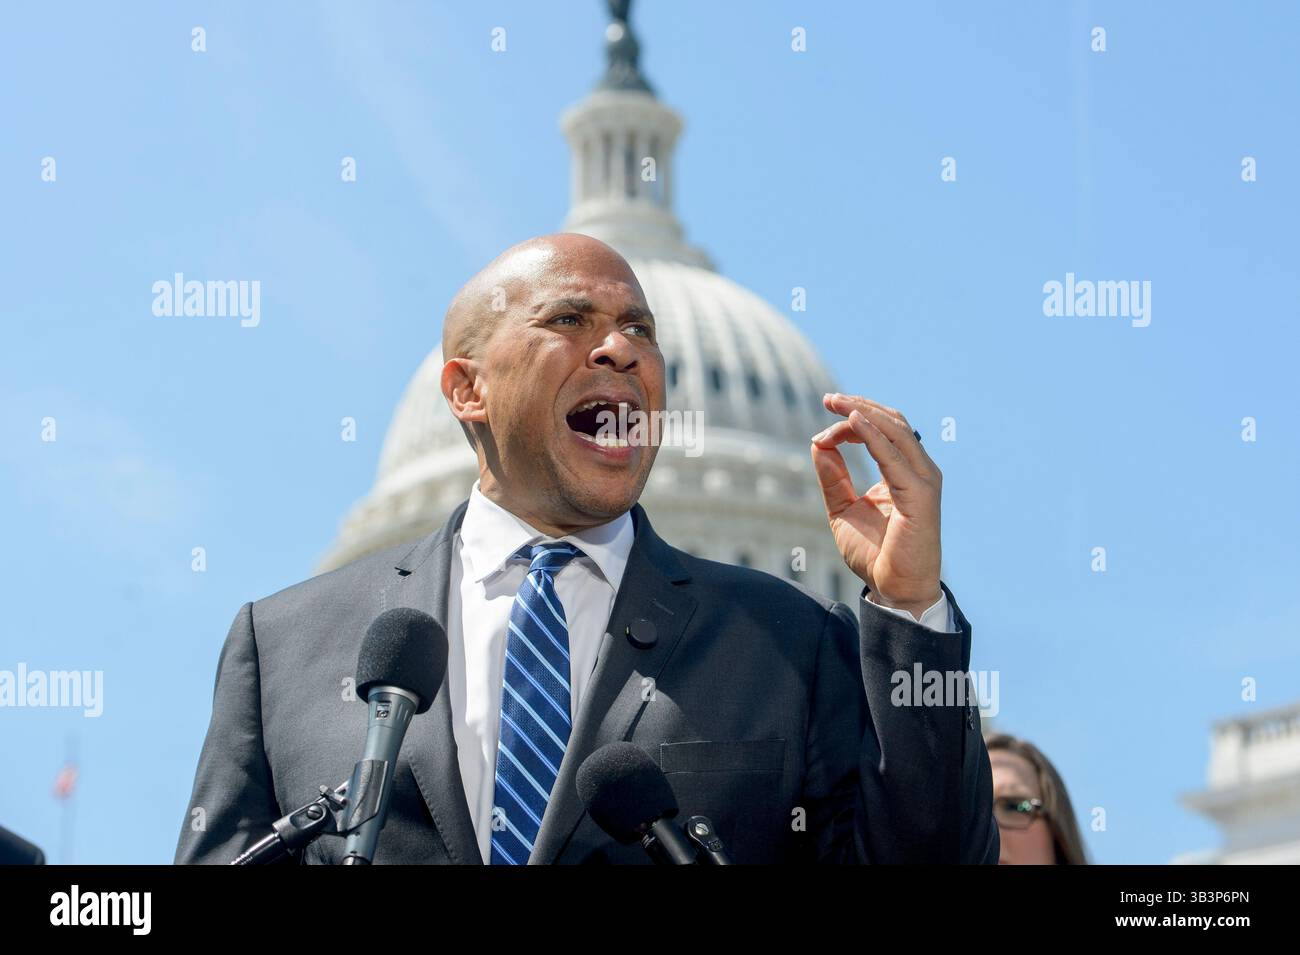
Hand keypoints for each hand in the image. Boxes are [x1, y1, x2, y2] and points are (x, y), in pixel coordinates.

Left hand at [810, 394, 942, 617]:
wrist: (894, 590)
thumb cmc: (875, 554)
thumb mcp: (842, 509)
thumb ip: (833, 477)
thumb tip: (818, 443)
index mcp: (902, 473)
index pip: (882, 431)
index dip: (852, 421)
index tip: (823, 424)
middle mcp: (918, 471)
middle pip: (891, 423)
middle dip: (860, 406)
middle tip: (829, 398)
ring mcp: (923, 481)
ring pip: (896, 432)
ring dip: (865, 413)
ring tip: (837, 403)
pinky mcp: (920, 495)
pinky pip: (894, 457)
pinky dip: (873, 437)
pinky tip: (852, 424)